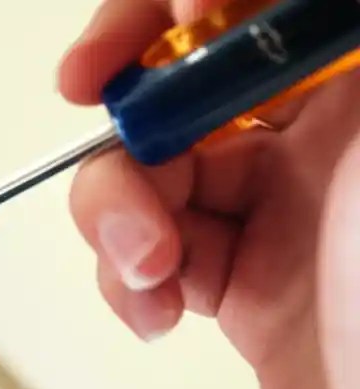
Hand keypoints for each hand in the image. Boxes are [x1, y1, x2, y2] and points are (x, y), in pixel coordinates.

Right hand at [59, 0, 359, 388]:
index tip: (112, 56)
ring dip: (118, 217)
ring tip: (151, 268)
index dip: (160, 17)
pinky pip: (148, 255)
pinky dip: (129, 280)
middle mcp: (326, 141)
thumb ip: (321, 41)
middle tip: (137, 173)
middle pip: (179, 89)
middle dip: (134, 135)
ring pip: (149, 174)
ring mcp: (285, 215)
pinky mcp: (247, 287)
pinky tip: (156, 308)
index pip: (240, 10)